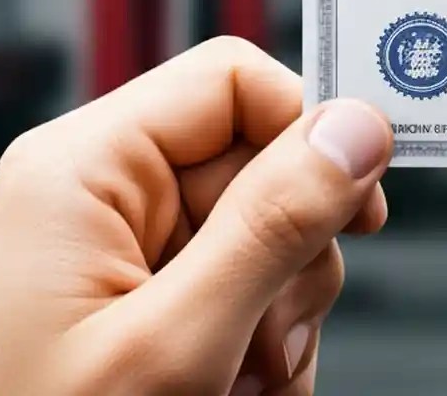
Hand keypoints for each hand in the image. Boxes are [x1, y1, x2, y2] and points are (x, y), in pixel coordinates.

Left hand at [0, 37, 393, 395]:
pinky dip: (263, 345)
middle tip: (273, 335)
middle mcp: (103, 197)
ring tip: (244, 380)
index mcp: (83, 168)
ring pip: (269, 240)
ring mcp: (127, 254)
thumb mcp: (173, 342)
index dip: (309, 129)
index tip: (363, 200)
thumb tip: (355, 130)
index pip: (233, 82)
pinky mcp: (146, 303)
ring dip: (283, 316)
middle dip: (293, 258)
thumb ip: (270, 227)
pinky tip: (234, 388)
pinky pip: (247, 292)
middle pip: (264, 169)